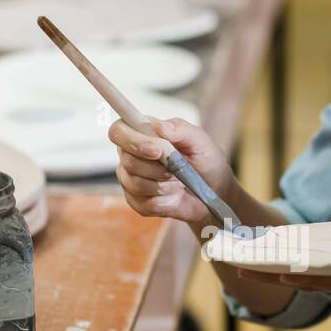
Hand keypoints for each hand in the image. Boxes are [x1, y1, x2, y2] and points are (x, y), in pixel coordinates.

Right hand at [110, 116, 235, 226]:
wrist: (213, 189)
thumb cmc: (203, 159)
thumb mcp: (199, 140)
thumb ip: (180, 129)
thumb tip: (160, 126)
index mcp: (140, 134)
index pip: (118, 131)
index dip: (132, 140)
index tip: (157, 150)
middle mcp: (130, 156)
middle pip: (128, 161)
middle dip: (157, 167)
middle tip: (178, 169)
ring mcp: (130, 180)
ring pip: (136, 184)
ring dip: (164, 184)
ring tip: (179, 181)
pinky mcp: (137, 202)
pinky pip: (145, 204)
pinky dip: (166, 201)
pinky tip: (175, 195)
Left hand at [236, 257, 330, 321]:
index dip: (302, 274)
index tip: (272, 271)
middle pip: (313, 278)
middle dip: (277, 273)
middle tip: (239, 266)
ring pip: (317, 276)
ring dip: (285, 271)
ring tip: (251, 262)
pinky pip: (330, 273)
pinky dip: (306, 268)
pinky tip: (288, 263)